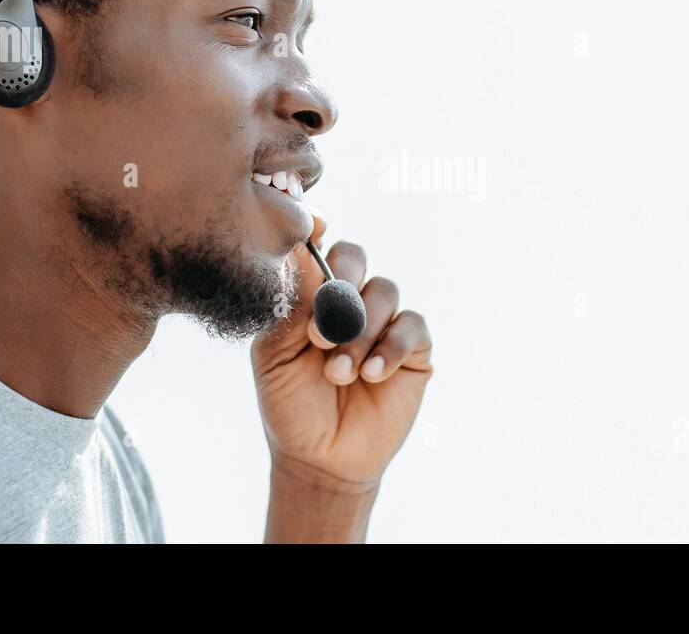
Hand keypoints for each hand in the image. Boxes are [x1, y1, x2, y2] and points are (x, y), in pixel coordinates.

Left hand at [251, 211, 433, 491]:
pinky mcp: (413, 348)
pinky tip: (371, 376)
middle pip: (354, 257)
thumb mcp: (275, 354)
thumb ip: (288, 303)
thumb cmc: (290, 404)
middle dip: (339, 288)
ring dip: (359, 332)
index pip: (316, 246)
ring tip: (339, 373)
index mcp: (311, 294)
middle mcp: (349, 299)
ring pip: (384, 291)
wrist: (321, 458)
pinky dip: (390, 349)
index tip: (313, 229)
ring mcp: (383, 321)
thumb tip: (295, 248)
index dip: (315, 232)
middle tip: (319, 333)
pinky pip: (411, 326)